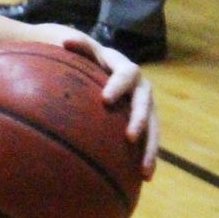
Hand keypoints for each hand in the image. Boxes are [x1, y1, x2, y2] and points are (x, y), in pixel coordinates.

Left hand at [44, 29, 160, 178]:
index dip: (118, 85)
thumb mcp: (85, 52)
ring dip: (150, 147)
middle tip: (129, 136)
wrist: (105, 71)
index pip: (127, 74)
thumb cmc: (90, 61)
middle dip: (139, 119)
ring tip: (144, 170)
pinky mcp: (145, 122)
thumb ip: (80, 47)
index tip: (105, 99)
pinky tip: (144, 178)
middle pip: (145, 103)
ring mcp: (146, 106)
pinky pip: (150, 140)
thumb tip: (65, 39)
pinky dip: (148, 157)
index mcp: (125, 69)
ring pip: (154, 126)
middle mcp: (141, 87)